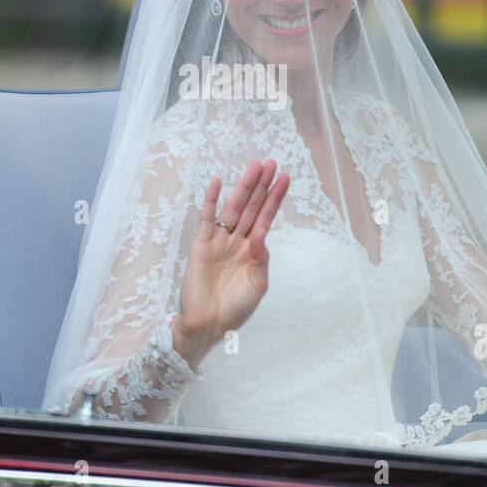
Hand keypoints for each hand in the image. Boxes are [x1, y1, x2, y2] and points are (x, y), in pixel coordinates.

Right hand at [172, 159, 289, 367]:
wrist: (207, 324)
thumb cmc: (235, 308)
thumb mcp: (257, 284)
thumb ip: (261, 257)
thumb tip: (262, 232)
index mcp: (253, 250)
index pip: (266, 217)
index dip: (275, 198)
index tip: (285, 178)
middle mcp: (237, 241)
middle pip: (252, 207)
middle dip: (261, 185)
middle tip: (270, 162)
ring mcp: (219, 240)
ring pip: (233, 208)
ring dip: (243, 187)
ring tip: (253, 167)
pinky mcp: (201, 244)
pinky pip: (206, 218)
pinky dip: (211, 199)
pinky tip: (217, 182)